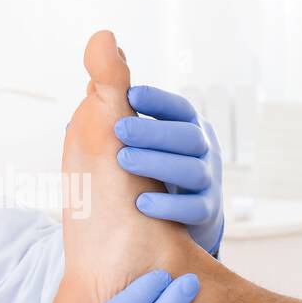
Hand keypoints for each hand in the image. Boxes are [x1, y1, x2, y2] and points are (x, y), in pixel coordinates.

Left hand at [114, 86, 223, 254]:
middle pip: (189, 136)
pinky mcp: (208, 211)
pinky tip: (141, 203)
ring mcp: (209, 181)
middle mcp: (206, 150)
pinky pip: (194, 208)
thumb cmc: (158, 168)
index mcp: (192, 127)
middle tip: (119, 129)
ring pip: (193, 170)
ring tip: (122, 161)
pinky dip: (169, 205)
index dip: (158, 100)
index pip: (181, 108)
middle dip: (153, 132)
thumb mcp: (149, 142)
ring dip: (157, 164)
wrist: (189, 214)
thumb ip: (126, 118)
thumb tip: (91, 88)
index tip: (129, 95)